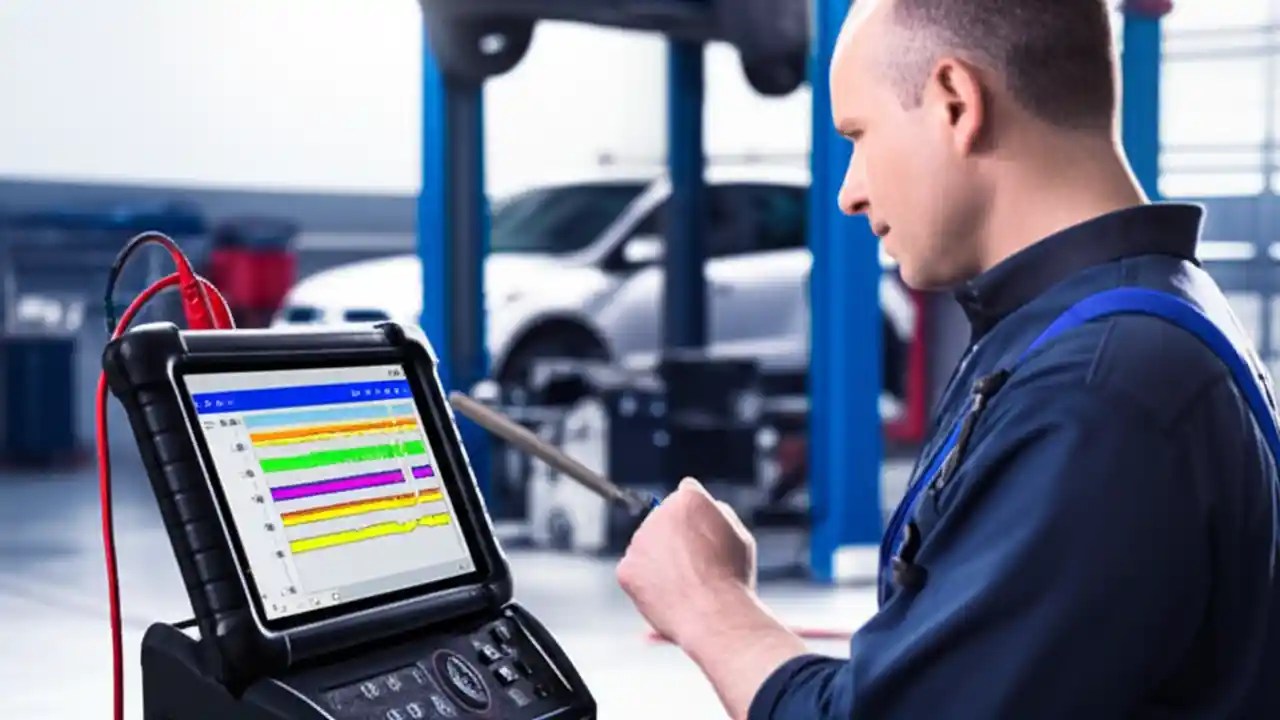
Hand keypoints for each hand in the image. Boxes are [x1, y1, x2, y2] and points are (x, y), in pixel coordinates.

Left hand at [616, 477, 757, 644]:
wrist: (713, 614)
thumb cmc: (731, 578)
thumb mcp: (739, 535)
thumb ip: (718, 515)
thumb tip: (707, 509)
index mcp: (689, 499)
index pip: (685, 493)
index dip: (696, 515)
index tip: (699, 531)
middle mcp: (659, 514)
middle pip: (663, 520)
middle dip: (674, 537)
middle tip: (694, 564)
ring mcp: (639, 541)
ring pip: (647, 547)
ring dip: (659, 560)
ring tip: (685, 584)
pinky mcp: (626, 568)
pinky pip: (635, 572)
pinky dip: (646, 583)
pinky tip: (668, 594)